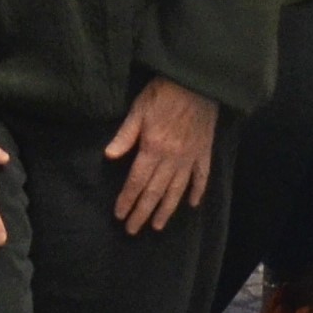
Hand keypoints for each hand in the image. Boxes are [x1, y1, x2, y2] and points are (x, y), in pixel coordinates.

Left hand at [105, 76, 220, 232]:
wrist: (197, 82)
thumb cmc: (163, 93)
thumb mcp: (138, 109)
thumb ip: (125, 135)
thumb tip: (109, 156)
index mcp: (153, 148)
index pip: (137, 181)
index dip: (128, 200)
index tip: (120, 215)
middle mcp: (172, 158)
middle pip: (155, 191)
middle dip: (143, 213)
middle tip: (133, 230)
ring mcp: (190, 157)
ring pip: (177, 190)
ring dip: (166, 210)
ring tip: (158, 226)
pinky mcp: (204, 152)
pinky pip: (201, 176)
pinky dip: (197, 192)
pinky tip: (192, 204)